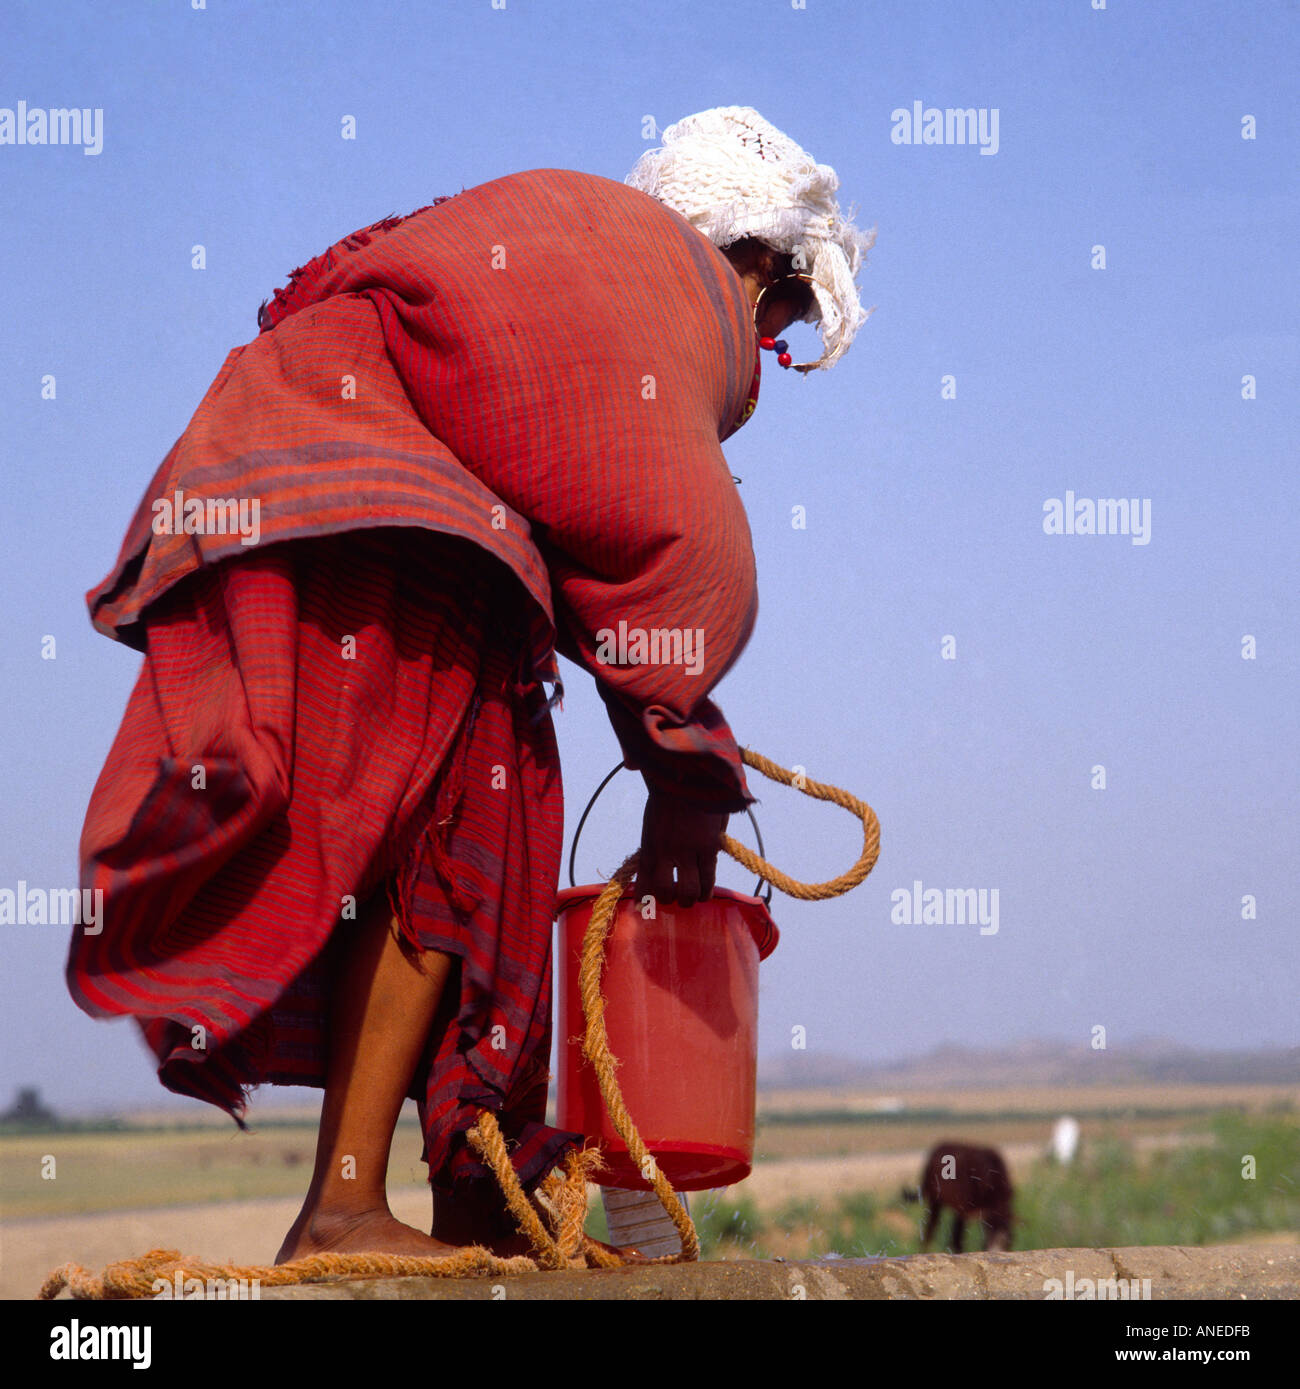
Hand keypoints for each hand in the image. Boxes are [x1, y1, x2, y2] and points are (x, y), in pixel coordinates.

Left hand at [633, 791, 727, 908]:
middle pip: (665, 892)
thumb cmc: (668, 797)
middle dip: (670, 900)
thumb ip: (654, 845)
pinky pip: (708, 878)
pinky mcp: (708, 847)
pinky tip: (706, 894)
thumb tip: (653, 867)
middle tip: (676, 897)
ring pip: (689, 891)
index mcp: (649, 846)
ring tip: (693, 898)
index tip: (646, 905)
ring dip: (690, 899)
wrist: (686, 774)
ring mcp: (687, 851)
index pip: (644, 882)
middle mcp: (665, 853)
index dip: (645, 898)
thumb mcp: (652, 822)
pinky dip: (707, 890)